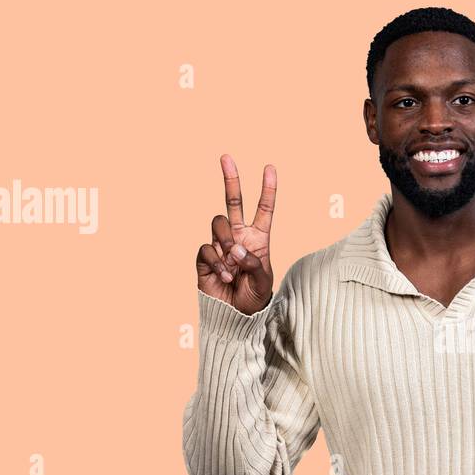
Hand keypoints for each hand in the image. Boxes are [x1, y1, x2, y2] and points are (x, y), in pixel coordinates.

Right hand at [195, 155, 276, 314]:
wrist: (233, 317)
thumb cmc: (253, 299)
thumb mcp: (264, 283)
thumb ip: (255, 263)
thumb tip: (236, 250)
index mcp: (258, 239)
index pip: (263, 210)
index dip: (267, 189)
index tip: (270, 168)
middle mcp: (238, 237)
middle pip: (233, 202)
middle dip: (230, 179)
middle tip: (226, 157)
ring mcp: (220, 245)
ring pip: (219, 224)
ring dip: (227, 242)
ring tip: (234, 265)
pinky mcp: (205, 257)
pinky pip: (207, 248)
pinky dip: (217, 262)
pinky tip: (225, 277)